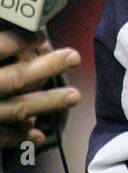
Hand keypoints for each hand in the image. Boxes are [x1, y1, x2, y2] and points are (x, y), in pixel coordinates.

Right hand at [0, 27, 80, 150]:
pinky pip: (3, 138)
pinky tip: (38, 135)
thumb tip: (29, 37)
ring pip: (18, 109)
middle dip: (47, 67)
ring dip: (48, 102)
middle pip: (16, 78)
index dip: (19, 40)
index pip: (0, 49)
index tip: (42, 34)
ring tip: (75, 96)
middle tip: (74, 56)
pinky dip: (20, 137)